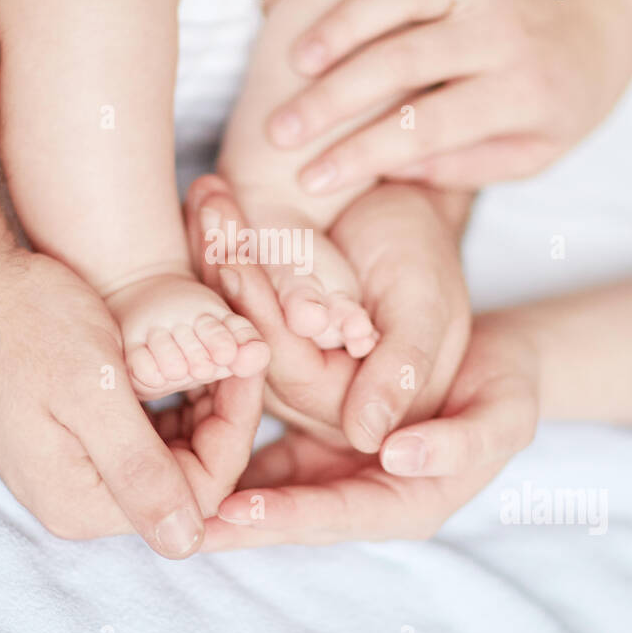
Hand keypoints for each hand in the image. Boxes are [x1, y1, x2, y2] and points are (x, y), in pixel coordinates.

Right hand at [0, 249, 262, 558]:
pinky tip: (182, 352)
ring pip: (171, 447)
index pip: (198, 494)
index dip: (237, 431)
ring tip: (218, 342)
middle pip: (187, 473)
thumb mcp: (90, 391)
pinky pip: (146, 427)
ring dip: (202, 400)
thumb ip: (139, 470)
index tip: (252, 362)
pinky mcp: (75, 432)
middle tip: (241, 347)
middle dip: (222, 414)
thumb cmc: (19, 325)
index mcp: (83, 501)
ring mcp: (77, 464)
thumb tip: (189, 545)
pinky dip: (173, 393)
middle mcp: (80, 495)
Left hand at [185, 175, 469, 452]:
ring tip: (209, 194)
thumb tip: (368, 438)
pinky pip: (228, 291)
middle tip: (215, 215)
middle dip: (230, 275)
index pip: (295, 373)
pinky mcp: (257, 324)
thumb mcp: (426, 309)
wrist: (408, 216)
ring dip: (215, 251)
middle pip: (252, 343)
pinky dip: (216, 243)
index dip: (263, 319)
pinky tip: (205, 198)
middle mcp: (309, 393)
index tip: (234, 260)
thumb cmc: (426, 258)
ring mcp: (277, 358)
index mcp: (356, 404)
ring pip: (232, 314)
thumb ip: (402, 369)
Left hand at [201, 312, 540, 547]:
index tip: (235, 512)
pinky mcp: (310, 436)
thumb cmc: (506, 386)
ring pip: (265, 479)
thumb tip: (396, 456)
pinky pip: (263, 442)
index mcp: (403, 504)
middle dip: (232, 514)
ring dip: (217, 479)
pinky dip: (228, 437)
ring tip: (164, 478)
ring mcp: (329, 467)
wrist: (489, 353)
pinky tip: (185, 428)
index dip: (285, 516)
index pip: (335, 517)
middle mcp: (357, 492)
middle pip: (286, 509)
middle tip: (177, 513)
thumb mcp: (504, 415)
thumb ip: (459, 442)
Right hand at [269, 0, 631, 190]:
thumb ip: (468, 165)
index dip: (362, 156)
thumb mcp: (534, 153)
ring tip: (295, 58)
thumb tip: (395, 164)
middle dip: (332, 100)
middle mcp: (504, 33)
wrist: (612, 12)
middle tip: (277, 129)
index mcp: (520, 95)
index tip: (309, 178)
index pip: (426, 130)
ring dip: (346, 21)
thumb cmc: (564, 98)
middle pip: (404, 64)